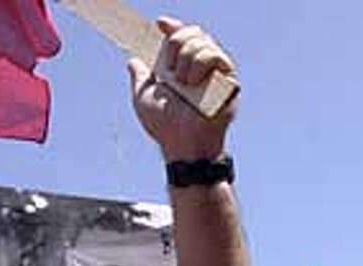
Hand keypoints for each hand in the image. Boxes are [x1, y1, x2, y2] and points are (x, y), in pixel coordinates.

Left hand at [128, 18, 236, 160]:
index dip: (173, 27)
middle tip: (170, 68)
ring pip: (204, 41)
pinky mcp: (229, 82)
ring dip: (186, 59)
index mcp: (182, 69)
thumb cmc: (165, 127)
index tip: (160, 24)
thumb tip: (133, 62)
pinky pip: (217, 56)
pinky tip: (193, 83)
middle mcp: (200, 69)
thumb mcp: (143, 98)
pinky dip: (200, 65)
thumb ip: (139, 78)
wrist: (182, 142)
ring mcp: (216, 74)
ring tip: (183, 83)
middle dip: (177, 42)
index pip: (182, 38)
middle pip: (193, 33)